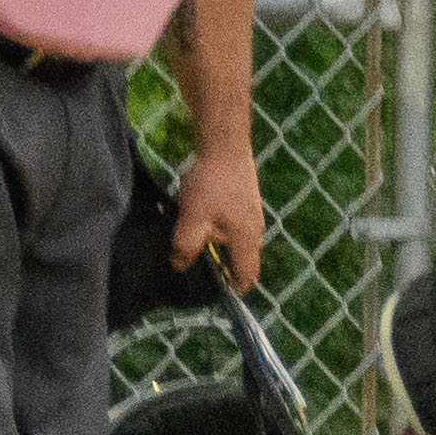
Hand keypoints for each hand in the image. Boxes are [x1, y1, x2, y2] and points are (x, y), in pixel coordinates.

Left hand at [173, 143, 265, 287]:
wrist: (225, 144)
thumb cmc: (211, 184)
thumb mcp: (193, 219)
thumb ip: (186, 247)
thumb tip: (180, 266)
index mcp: (246, 239)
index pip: (247, 275)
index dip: (234, 287)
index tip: (218, 290)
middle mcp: (255, 229)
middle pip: (239, 257)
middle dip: (220, 261)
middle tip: (196, 257)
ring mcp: (253, 212)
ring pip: (234, 237)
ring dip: (215, 239)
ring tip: (193, 230)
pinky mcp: (246, 198)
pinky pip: (232, 221)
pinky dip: (217, 223)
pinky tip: (201, 210)